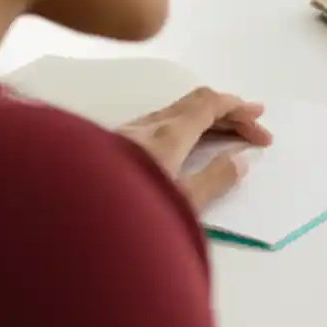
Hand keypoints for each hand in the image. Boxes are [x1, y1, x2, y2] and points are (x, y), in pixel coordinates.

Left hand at [117, 87, 272, 209]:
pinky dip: (183, 128)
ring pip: (173, 114)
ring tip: (224, 138)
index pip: (209, 104)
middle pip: (193, 106)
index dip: (239, 109)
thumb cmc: (130, 214)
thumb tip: (239, 161)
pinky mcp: (110, 148)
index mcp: (169, 133)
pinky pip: (157, 125)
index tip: (260, 121)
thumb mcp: (183, 204)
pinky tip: (183, 147)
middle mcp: (146, 126)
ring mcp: (125, 134)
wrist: (65, 222)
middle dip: (227, 114)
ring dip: (205, 121)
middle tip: (252, 129)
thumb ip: (215, 180)